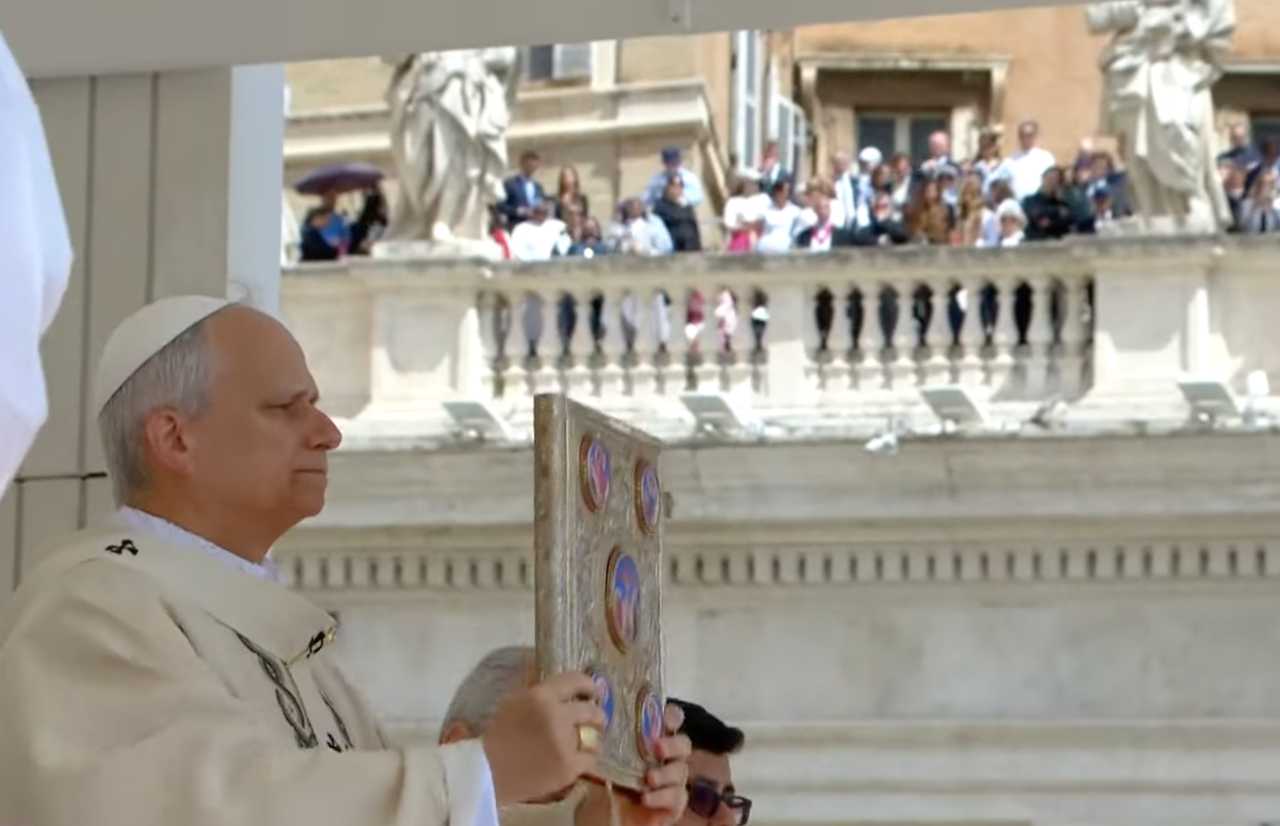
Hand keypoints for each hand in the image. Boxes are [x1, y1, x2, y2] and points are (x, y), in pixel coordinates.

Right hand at [483, 672, 605, 804]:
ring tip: (587, 740)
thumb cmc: (497, 735)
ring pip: (593, 735)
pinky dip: (586, 757)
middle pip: (591, 710)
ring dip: (592, 736)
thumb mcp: (515, 701)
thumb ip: (541, 692)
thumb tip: (565, 686)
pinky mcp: (568, 768)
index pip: (576, 681)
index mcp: (541, 696)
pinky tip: (580, 758)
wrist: (485, 772)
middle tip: (597, 718)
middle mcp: (557, 716)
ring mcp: (565, 743)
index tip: (593, 690)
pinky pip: (590, 758)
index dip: (589, 685)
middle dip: (597, 714)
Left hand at [574, 703, 691, 825]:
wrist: (605, 820)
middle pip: (684, 744)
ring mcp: (673, 782)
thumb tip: (594, 720)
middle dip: (673, 744)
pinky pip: (677, 798)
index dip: (673, 716)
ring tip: (649, 778)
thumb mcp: (600, 761)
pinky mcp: (673, 805)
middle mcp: (667, 758)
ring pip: (681, 771)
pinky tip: (646, 798)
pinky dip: (662, 797)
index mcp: (652, 740)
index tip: (665, 719)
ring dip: (666, 773)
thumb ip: (603, 743)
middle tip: (657, 748)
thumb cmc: (605, 785)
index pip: (671, 721)